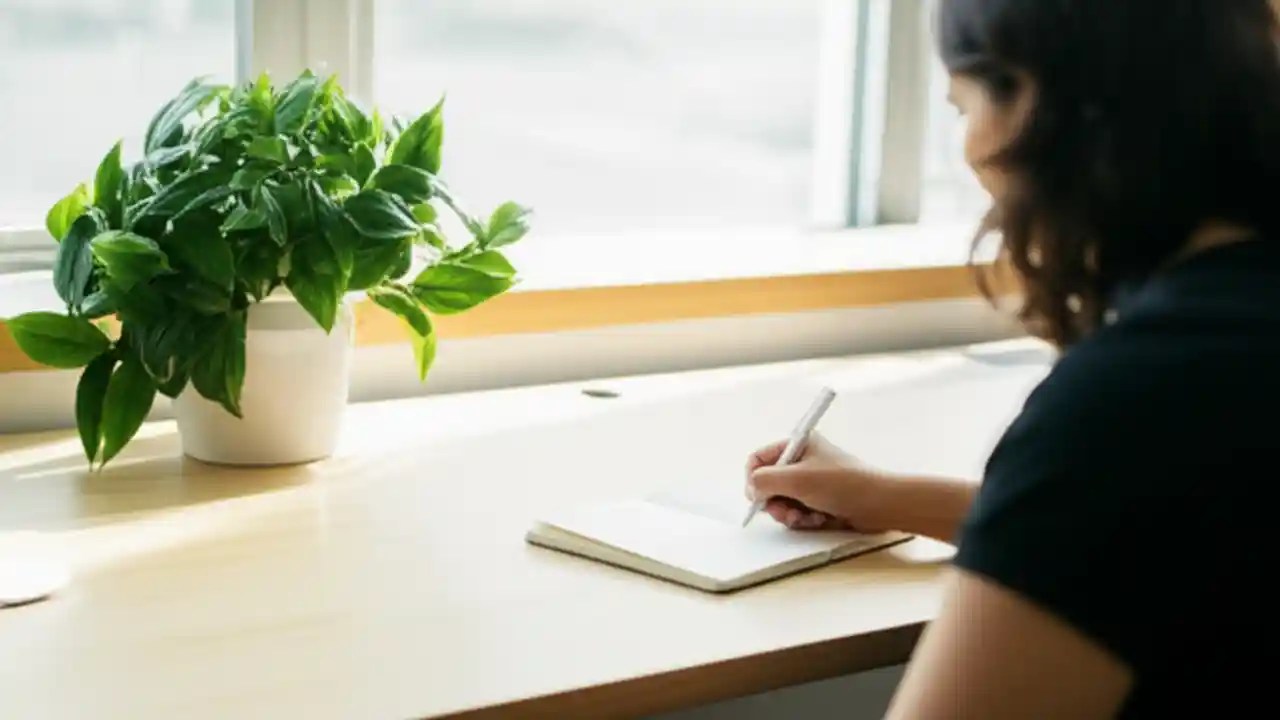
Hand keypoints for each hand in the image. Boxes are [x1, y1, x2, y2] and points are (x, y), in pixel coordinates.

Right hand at [745, 433, 891, 531]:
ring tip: (806, 518)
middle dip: (774, 502)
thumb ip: (765, 481)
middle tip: (785, 512)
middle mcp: (802, 461)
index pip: (759, 459)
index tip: (757, 497)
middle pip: (768, 484)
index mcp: (798, 444)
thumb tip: (751, 488)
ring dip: (789, 514)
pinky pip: (797, 512)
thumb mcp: (798, 479)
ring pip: (781, 502)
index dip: (753, 479)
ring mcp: (810, 483)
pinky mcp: (819, 501)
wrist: (881, 505)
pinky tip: (819, 519)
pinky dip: (804, 519)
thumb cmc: (843, 484)